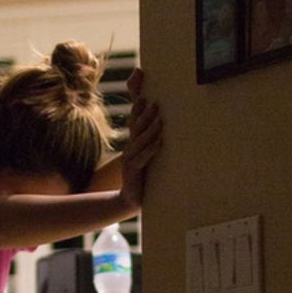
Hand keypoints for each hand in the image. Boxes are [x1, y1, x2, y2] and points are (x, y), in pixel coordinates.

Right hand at [119, 66, 161, 212]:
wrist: (131, 198)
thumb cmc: (142, 172)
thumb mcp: (146, 153)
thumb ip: (150, 135)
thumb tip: (152, 113)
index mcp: (134, 141)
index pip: (135, 120)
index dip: (138, 107)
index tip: (145, 94)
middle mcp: (131, 148)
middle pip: (136, 127)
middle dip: (144, 114)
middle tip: (154, 102)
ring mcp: (131, 160)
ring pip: (139, 141)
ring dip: (149, 129)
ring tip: (160, 119)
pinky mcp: (134, 172)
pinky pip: (142, 158)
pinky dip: (151, 150)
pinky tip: (160, 142)